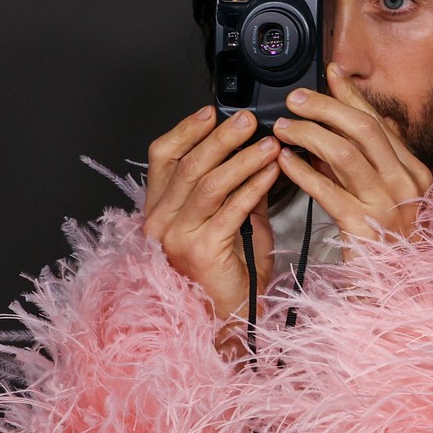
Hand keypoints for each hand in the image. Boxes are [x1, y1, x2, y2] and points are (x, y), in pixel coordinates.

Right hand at [143, 106, 280, 326]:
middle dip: (220, 137)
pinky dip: (253, 187)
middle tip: (248, 120)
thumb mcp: (231, 222)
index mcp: (161, 211)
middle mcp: (161, 222)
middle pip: (187, 165)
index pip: (162, 158)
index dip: (185, 130)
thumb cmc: (230, 276)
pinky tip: (271, 173)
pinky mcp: (201, 251)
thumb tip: (257, 154)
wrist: (230, 320)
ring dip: (242, 158)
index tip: (210, 113)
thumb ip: (238, 189)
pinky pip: (230, 209)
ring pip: (208, 183)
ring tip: (269, 144)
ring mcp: (177, 237)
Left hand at [272, 64, 432, 249]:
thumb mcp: (385, 198)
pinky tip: (284, 163)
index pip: (379, 122)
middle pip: (364, 129)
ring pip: (345, 153)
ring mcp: (388, 204)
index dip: (353, 95)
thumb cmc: (388, 247)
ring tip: (283, 129)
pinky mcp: (365, 226)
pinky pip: (329, 190)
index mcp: (413, 172)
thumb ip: (366, 165)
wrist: (397, 294)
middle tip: (295, 99)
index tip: (330, 73)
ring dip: (309, 135)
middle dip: (326, 107)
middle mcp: (406, 182)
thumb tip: (336, 130)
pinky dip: (304, 173)